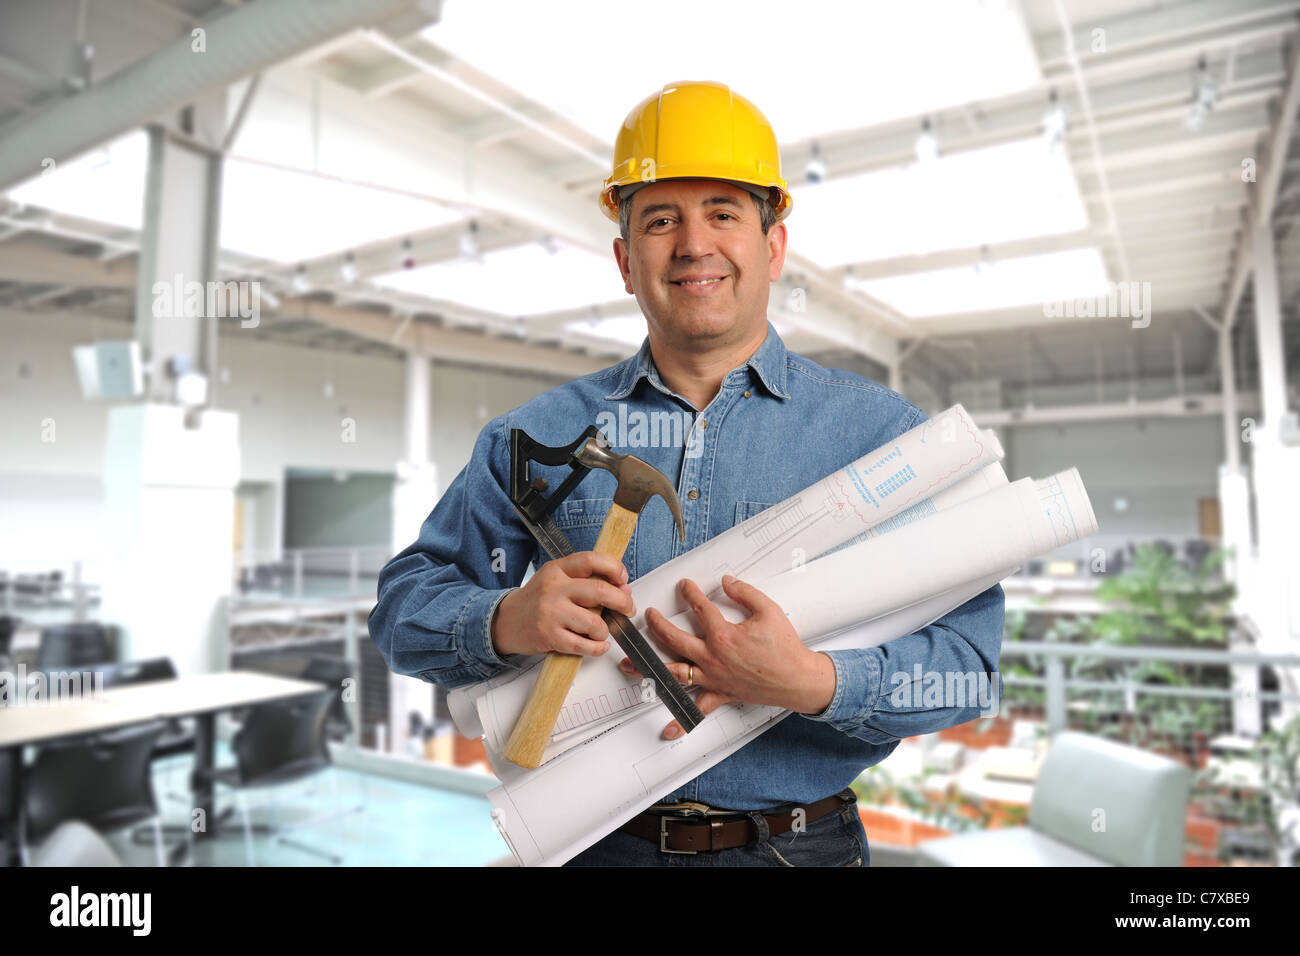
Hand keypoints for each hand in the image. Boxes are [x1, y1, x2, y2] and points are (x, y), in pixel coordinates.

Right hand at [491, 552, 635, 657]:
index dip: (614, 568)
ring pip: (594, 622)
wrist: (505, 621)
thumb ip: (586, 580)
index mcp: (557, 570)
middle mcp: (554, 589)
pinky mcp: (549, 636)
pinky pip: (583, 645)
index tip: (623, 580)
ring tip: (601, 631)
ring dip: (605, 630)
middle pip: (600, 591)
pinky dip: (597, 648)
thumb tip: (622, 588)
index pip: (591, 560)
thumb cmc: (536, 600)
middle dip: (622, 601)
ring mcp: (551, 613)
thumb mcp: (556, 580)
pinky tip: (598, 645)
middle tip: (628, 608)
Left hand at [619, 574, 836, 738]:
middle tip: (647, 615)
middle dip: (656, 625)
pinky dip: (681, 722)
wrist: (798, 679)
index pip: (700, 609)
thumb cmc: (786, 647)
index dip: (690, 594)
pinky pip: (697, 710)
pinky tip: (667, 731)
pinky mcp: (720, 694)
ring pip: (674, 673)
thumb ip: (745, 592)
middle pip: (674, 639)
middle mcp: (712, 658)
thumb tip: (727, 581)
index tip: (684, 586)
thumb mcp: (768, 611)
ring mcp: (713, 678)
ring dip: (648, 669)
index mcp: (723, 635)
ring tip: (628, 665)